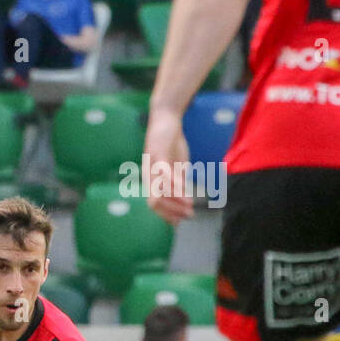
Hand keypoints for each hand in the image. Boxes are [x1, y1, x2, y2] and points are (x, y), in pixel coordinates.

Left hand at [143, 107, 193, 224]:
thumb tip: (186, 202)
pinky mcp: (159, 154)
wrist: (166, 119)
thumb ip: (179, 183)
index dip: (168, 216)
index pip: (155, 206)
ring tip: (190, 206)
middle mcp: (149, 175)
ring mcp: (152, 165)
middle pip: (155, 203)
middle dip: (172, 212)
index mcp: (152, 180)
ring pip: (160, 190)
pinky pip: (165, 174)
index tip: (183, 221)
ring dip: (176, 201)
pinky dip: (176, 185)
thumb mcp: (177, 168)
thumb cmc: (171, 144)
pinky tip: (187, 190)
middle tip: (189, 215)